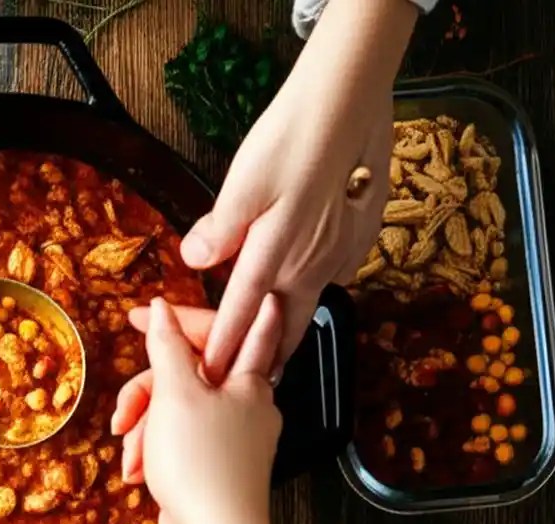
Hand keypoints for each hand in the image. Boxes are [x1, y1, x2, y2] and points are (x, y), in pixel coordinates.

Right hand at [123, 296, 281, 523]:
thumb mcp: (176, 394)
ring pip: (176, 411)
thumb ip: (167, 346)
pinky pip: (177, 441)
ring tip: (132, 455)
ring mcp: (231, 436)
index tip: (144, 311)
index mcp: (248, 380)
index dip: (182, 315)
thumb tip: (162, 309)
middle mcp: (246, 404)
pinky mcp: (215, 464)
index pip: (221, 328)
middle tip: (124, 414)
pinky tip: (140, 471)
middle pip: (186, 377)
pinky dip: (154, 453)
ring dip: (145, 430)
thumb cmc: (201, 461)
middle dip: (147, 396)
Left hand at [188, 0, 415, 382]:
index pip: (239, 318)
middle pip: (285, 327)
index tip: (211, 381)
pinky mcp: (360, 237)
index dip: (222, 352)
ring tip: (278, 344)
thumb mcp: (241, 184)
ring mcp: (340, 253)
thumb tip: (194, 261)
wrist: (350, 109)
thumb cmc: (290, 141)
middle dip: (269, 359)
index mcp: (274, 258)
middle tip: (256, 384)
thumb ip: (219, 229)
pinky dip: (316, 283)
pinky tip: (308, 276)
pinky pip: (333, 271)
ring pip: (311, 300)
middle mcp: (311, 265)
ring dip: (292, 324)